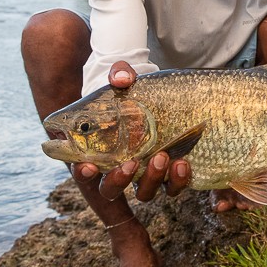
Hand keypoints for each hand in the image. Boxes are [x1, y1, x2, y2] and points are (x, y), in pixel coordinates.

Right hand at [71, 60, 192, 200]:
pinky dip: (177, 180)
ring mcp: (144, 173)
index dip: (82, 173)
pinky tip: (183, 163)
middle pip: (110, 189)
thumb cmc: (130, 92)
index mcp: (98, 150)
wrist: (159, 97)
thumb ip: (119, 74)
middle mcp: (119, 167)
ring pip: (143, 192)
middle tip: (129, 163)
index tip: (88, 166)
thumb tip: (122, 78)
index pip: (83, 169)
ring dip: (151, 179)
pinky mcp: (167, 173)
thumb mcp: (124, 79)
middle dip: (118, 181)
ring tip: (162, 157)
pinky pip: (171, 187)